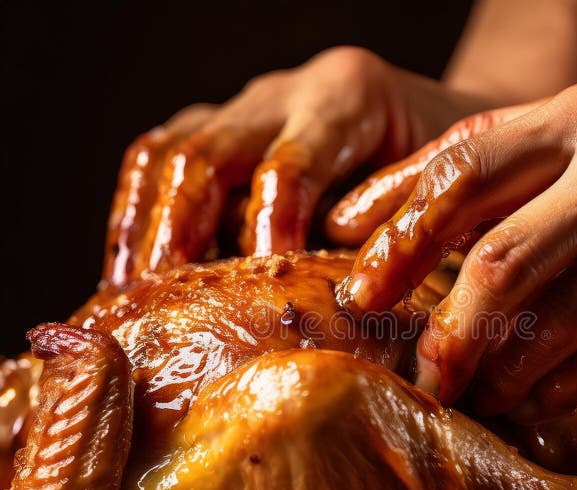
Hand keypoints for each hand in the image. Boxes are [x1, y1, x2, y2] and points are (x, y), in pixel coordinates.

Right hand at [102, 46, 491, 288]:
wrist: (437, 121)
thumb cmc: (442, 166)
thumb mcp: (436, 189)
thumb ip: (394, 227)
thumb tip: (342, 303)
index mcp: (348, 97)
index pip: (290, 162)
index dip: (270, 223)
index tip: (258, 281)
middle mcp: (285, 94)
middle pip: (208, 151)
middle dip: (180, 227)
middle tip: (164, 294)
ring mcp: (246, 108)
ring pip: (169, 150)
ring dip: (144, 222)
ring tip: (130, 288)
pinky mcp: (224, 128)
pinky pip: (159, 156)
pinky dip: (138, 209)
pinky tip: (130, 264)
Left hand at [339, 82, 576, 419]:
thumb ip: (490, 167)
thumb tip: (371, 214)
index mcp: (576, 117)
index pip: (463, 168)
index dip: (399, 228)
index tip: (357, 281)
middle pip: (499, 257)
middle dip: (446, 328)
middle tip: (419, 370)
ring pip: (550, 319)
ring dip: (498, 370)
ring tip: (471, 394)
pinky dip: (555, 388)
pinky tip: (531, 401)